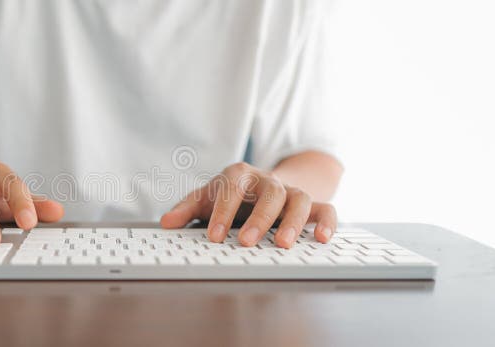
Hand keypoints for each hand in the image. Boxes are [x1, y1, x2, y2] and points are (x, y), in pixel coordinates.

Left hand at [160, 162, 336, 247]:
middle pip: (270, 192)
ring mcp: (291, 192)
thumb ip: (187, 208)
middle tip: (247, 242)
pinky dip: (327, 222)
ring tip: (283, 245)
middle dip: (259, 218)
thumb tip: (167, 222)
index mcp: (239, 175)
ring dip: (294, 222)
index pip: (232, 187)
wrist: (262, 184)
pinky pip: (326, 209)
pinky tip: (322, 240)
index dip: (223, 212)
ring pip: (300, 199)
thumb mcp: (207, 197)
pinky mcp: (312, 204)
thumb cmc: (231, 194)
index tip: (214, 236)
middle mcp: (268, 181)